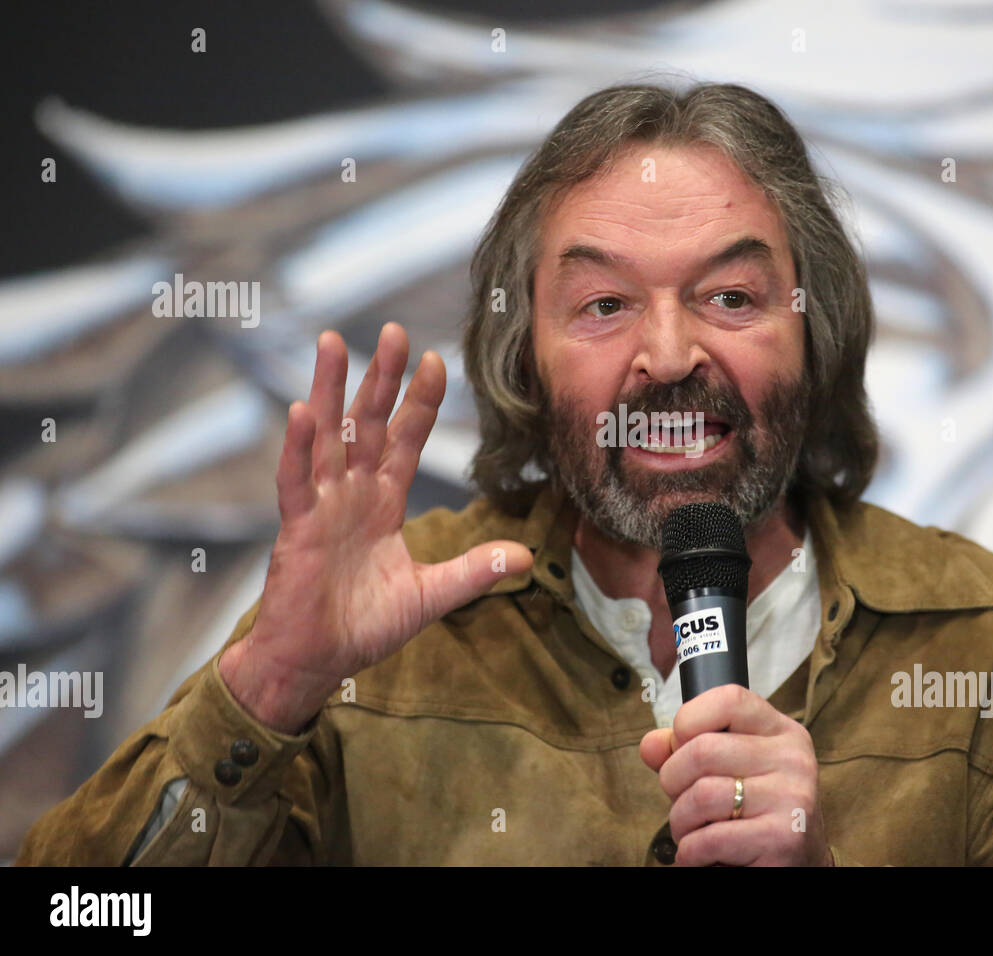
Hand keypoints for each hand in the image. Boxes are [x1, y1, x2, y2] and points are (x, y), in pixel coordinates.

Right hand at [219, 322, 532, 732]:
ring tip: (333, 343)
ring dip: (330, 390)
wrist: (315, 662)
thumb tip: (525, 555)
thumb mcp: (431, 596)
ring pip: (327, 437)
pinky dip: (298, 447)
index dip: (419, 402)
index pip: (406, 440)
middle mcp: (352, 494)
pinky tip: (303, 411)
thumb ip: (474, 572)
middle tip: (393, 331)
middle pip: (368, 423)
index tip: (437, 361)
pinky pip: (296, 481)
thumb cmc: (364, 627)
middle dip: (381, 378)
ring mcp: (322, 507)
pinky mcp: (296, 529)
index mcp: (383, 503)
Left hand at [639, 684, 831, 865]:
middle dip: (673, 781)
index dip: (689, 719)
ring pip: (701, 795)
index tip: (681, 747)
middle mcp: (792, 759)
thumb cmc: (755, 812)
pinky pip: (709, 839)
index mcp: (781, 732)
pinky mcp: (782, 839)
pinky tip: (701, 854)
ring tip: (692, 831)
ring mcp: (792, 798)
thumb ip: (686, 750)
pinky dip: (691, 852)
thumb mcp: (729, 770)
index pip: (729, 699)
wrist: (799, 863)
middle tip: (681, 801)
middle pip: (702, 750)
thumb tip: (650, 745)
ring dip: (681, 822)